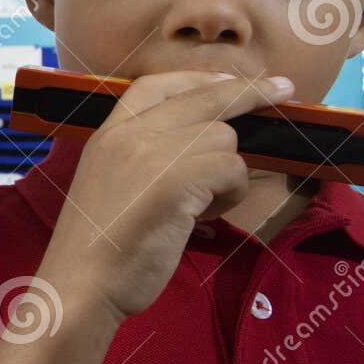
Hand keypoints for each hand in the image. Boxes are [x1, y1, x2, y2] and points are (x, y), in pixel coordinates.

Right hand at [40, 70, 294, 322]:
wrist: (80, 284)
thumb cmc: (96, 247)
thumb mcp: (109, 183)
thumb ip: (142, 155)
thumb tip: (201, 136)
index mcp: (107, 134)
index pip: (156, 84)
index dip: (198, 78)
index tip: (230, 81)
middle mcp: (127, 134)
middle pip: (203, 97)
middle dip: (249, 93)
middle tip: (283, 89)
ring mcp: (150, 153)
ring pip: (223, 137)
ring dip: (226, 171)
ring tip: (202, 204)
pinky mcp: (177, 179)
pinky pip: (231, 168)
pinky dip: (229, 194)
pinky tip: (203, 215)